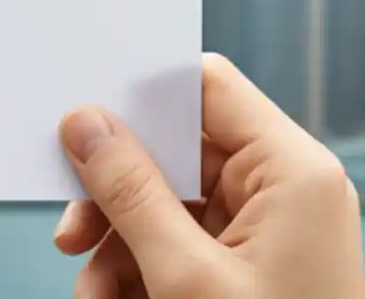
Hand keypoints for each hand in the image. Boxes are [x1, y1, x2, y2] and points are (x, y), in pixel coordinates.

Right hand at [53, 53, 364, 297]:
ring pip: (167, 201)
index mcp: (293, 170)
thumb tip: (84, 123)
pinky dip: (139, 268)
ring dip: (119, 245)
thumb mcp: (184, 277)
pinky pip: (178, 241)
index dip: (141, 94)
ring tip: (95, 293)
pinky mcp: (252, 264)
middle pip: (176, 150)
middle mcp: (285, 188)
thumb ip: (129, 192)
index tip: (81, 119)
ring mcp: (269, 228)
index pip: (206, 87)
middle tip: (72, 231)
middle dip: (117, 193)